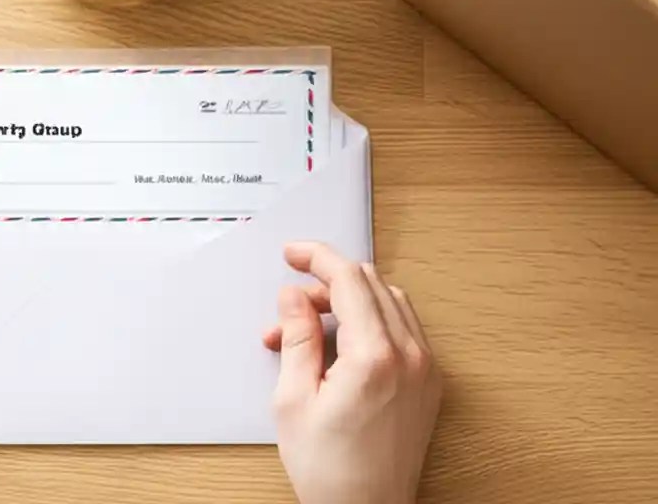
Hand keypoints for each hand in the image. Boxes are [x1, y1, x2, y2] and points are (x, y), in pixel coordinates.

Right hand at [263, 243, 441, 503]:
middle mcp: (411, 357)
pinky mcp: (430, 383)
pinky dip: (372, 319)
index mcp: (375, 357)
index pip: (349, 280)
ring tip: (311, 328)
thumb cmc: (329, 470)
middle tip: (293, 301)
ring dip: (350, 300)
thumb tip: (294, 297)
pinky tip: (343, 342)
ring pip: (391, 302)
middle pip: (372, 284)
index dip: (317, 257)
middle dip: (328, 281)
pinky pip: (405, 328)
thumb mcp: (294, 399)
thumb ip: (297, 339)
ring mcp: (426, 369)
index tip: (293, 253)